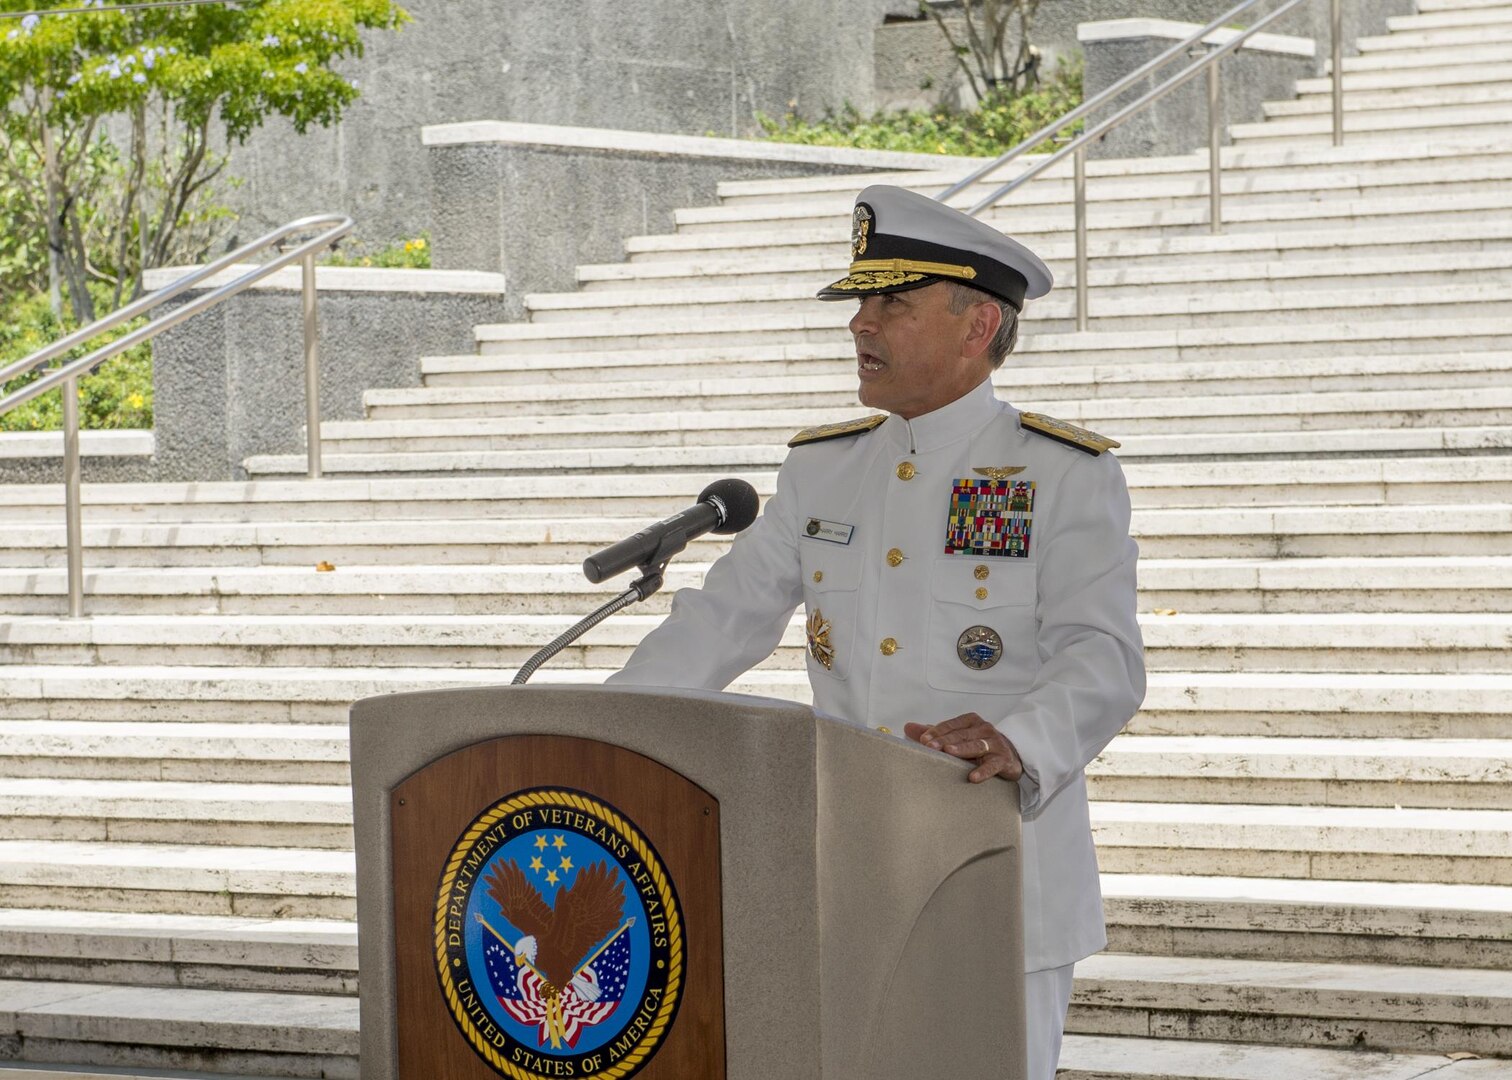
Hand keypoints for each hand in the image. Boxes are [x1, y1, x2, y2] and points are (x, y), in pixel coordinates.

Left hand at [905, 714, 1022, 784]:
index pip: (951, 725)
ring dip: (962, 749)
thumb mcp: (957, 737)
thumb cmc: (978, 745)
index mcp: (970, 721)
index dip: (936, 731)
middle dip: (944, 740)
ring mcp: (995, 743)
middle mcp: (983, 728)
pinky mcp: (1003, 759)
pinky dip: (983, 770)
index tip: (923, 740)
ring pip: (976, 745)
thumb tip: (907, 727)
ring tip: (949, 753)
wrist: (1009, 755)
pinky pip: (992, 765)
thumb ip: (934, 733)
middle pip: (961, 734)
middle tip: (929, 746)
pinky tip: (972, 777)